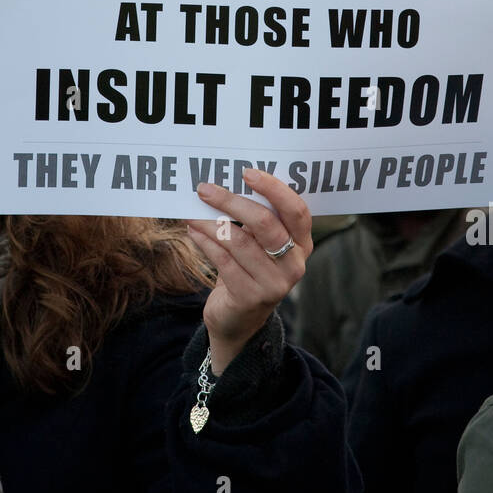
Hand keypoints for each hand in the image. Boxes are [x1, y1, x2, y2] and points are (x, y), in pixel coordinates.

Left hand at [185, 168, 311, 373]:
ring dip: (211, 223)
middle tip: (205, 189)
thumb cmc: (248, 269)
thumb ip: (255, 219)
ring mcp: (274, 284)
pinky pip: (224, 262)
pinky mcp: (251, 297)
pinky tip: (193, 231)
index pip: (297, 211)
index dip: (274, 189)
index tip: (247, 172)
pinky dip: (205, 243)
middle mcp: (294, 264)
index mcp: (302, 244)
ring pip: (240, 242)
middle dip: (232, 202)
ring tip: (191, 211)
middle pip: (266, 224)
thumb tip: (223, 182)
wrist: (239, 320)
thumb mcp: (260, 244)